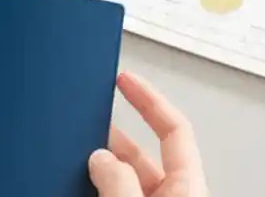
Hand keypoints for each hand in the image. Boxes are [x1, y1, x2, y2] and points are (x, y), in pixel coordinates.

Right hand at [89, 72, 208, 196]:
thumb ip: (119, 179)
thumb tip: (100, 158)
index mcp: (189, 186)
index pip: (175, 127)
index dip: (149, 98)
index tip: (126, 79)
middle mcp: (177, 196)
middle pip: (143, 153)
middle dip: (113, 136)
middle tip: (88, 122)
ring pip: (127, 178)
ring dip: (103, 166)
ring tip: (75, 157)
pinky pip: (120, 194)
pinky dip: (100, 185)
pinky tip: (80, 182)